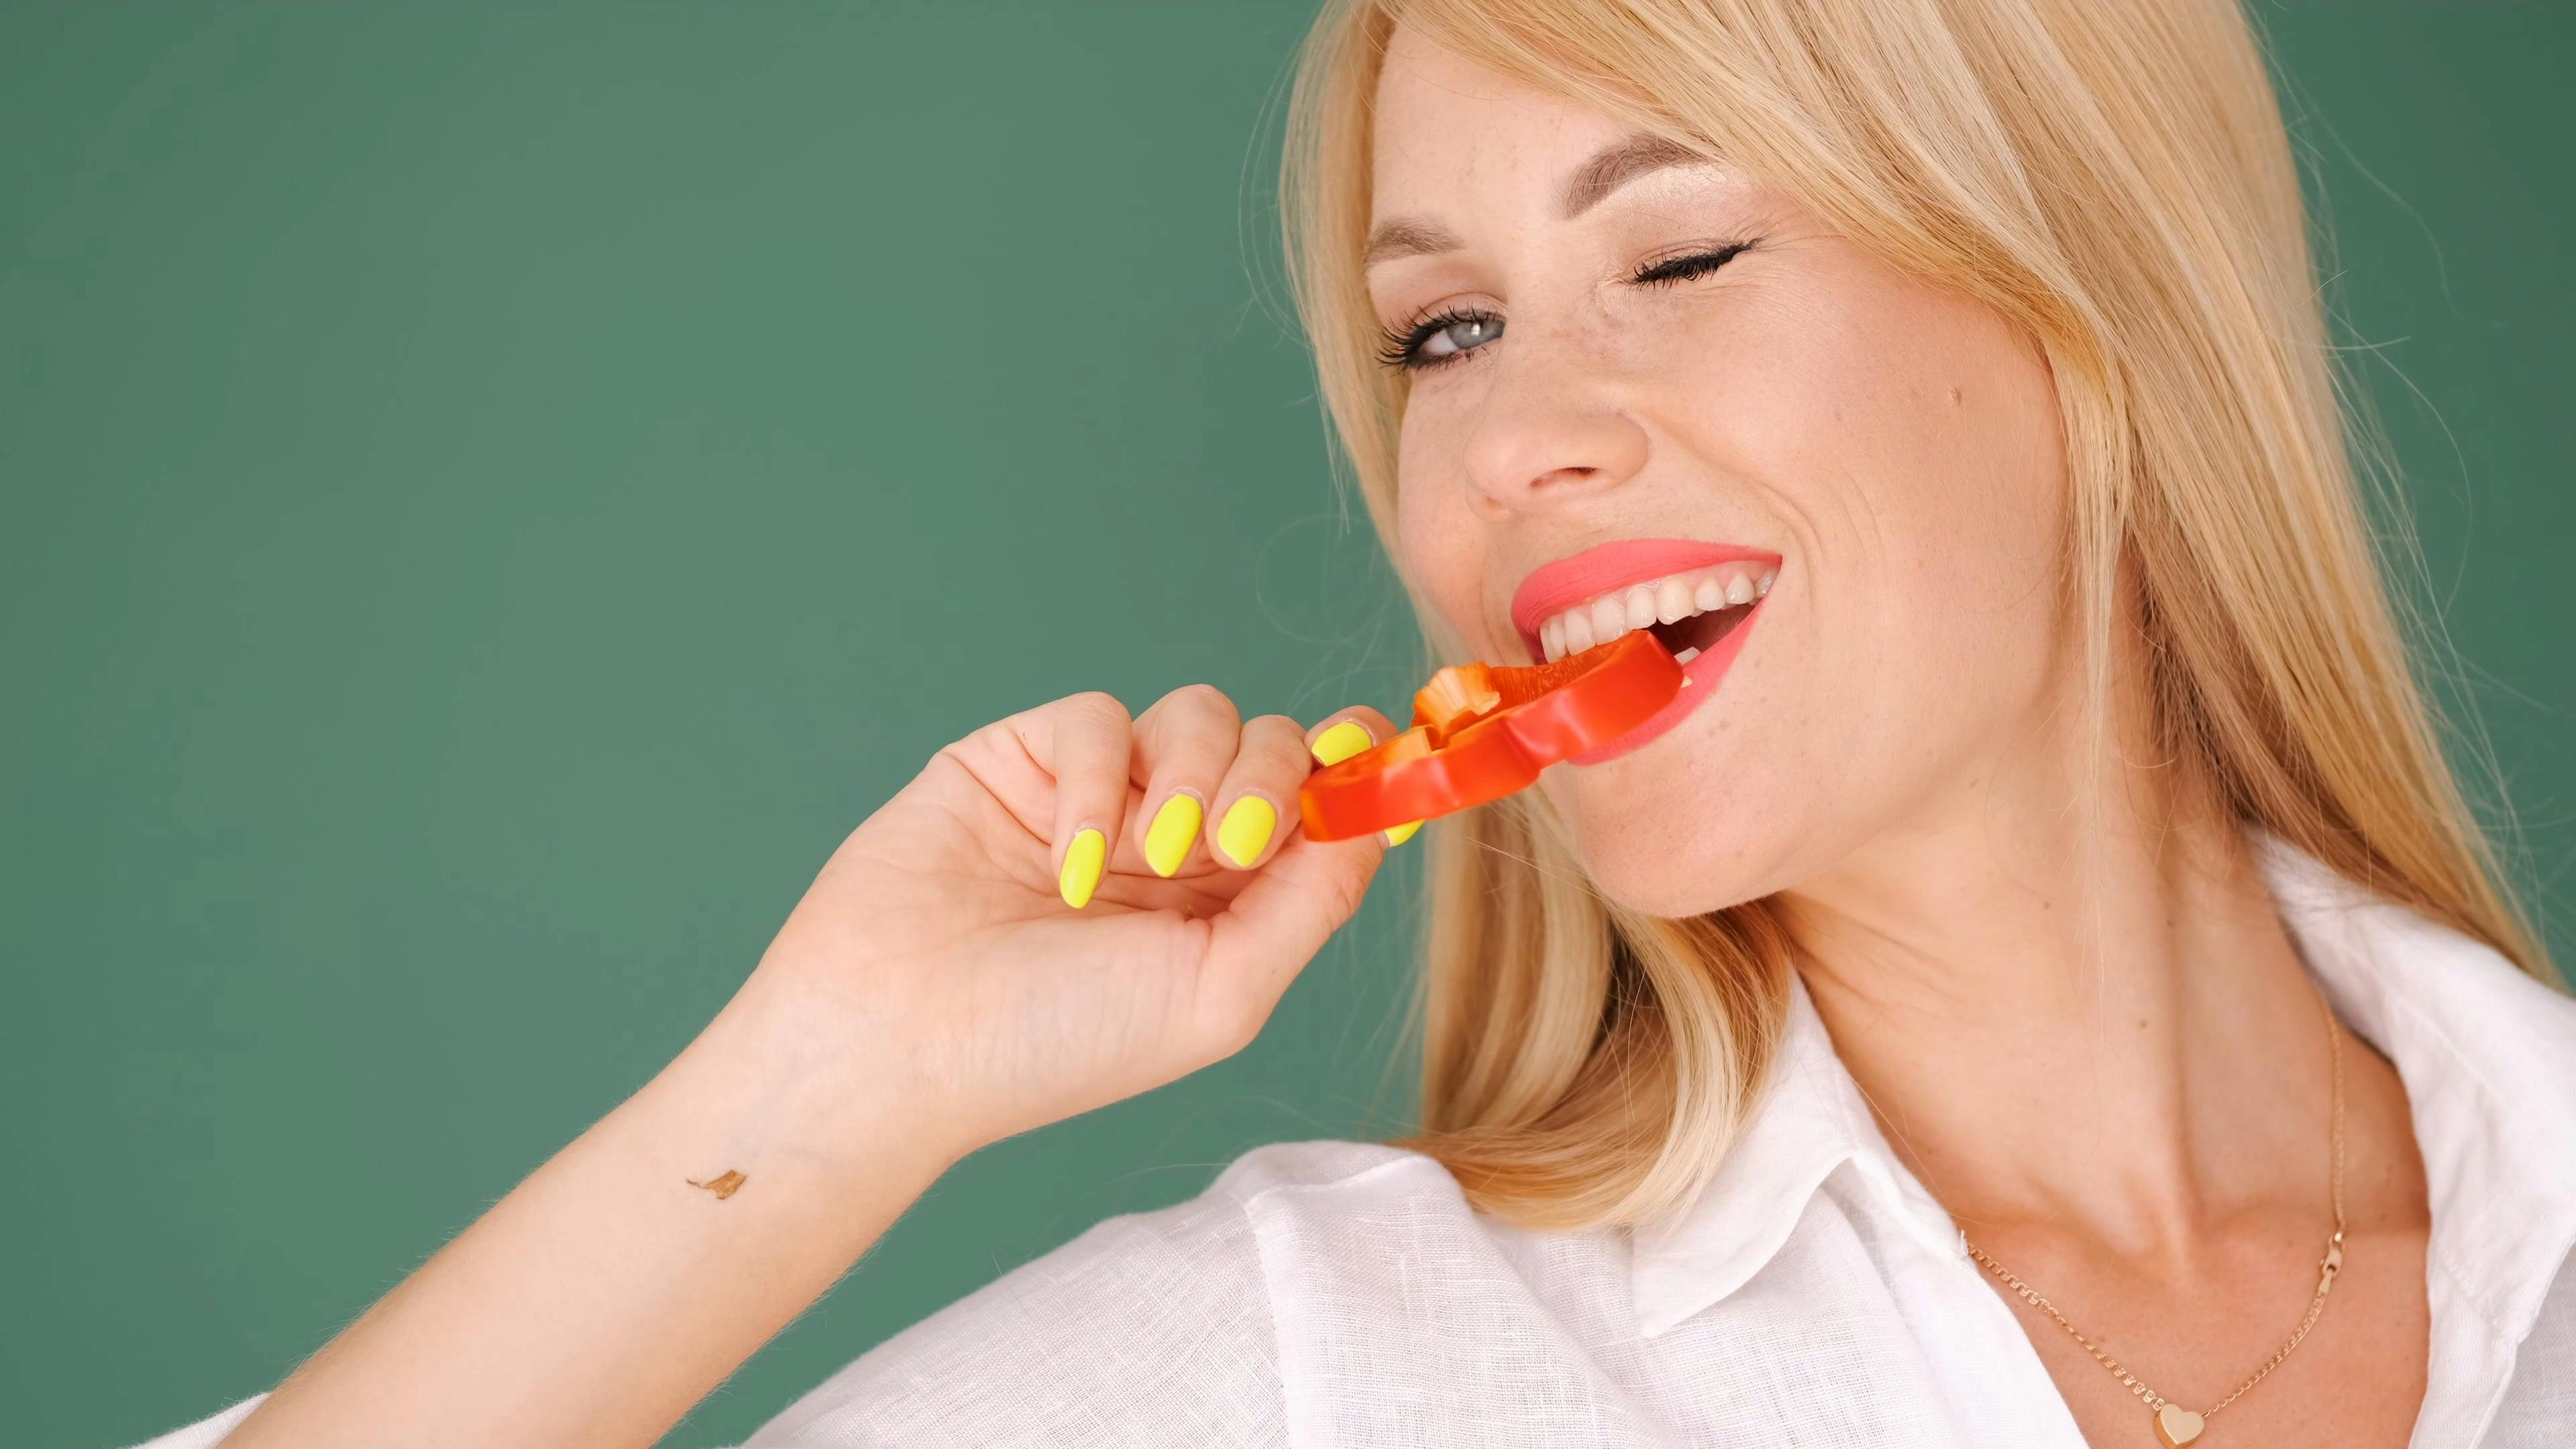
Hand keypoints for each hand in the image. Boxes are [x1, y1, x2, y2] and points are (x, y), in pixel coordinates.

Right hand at [739, 685, 1404, 1164]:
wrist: (898, 1040)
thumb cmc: (1056, 1043)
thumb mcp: (1222, 994)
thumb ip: (1314, 902)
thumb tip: (1386, 820)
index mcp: (1229, 906)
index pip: (1320, 809)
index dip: (1357, 772)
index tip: (1374, 752)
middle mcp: (1173, 845)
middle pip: (1276, 745)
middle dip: (1274, 778)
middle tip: (1234, 842)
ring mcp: (1101, 798)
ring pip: (1199, 712)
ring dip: (1197, 776)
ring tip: (1147, 861)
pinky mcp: (1024, 760)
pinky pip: (1100, 717)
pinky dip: (1101, 785)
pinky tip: (1070, 863)